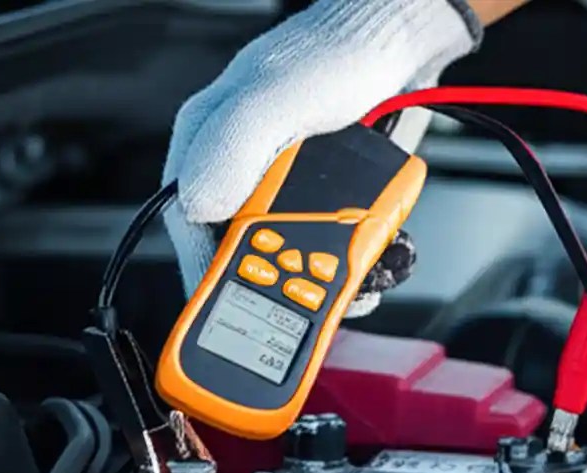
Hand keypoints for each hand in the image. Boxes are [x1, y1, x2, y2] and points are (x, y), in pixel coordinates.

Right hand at [161, 0, 480, 293]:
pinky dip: (350, 271)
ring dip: (318, 286)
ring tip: (345, 289)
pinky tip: (367, 270)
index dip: (203, 276)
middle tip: (296, 307)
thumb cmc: (333, 54)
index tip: (220, 312)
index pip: (189, 225)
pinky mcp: (328, 205)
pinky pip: (330, 254)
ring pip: (289, 261)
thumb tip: (202, 205)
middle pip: (241, 253)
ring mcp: (288, 193)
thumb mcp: (276, 96)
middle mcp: (243, 174)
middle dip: (271, 285)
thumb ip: (236, 145)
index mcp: (206, 145)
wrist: (397, 48)